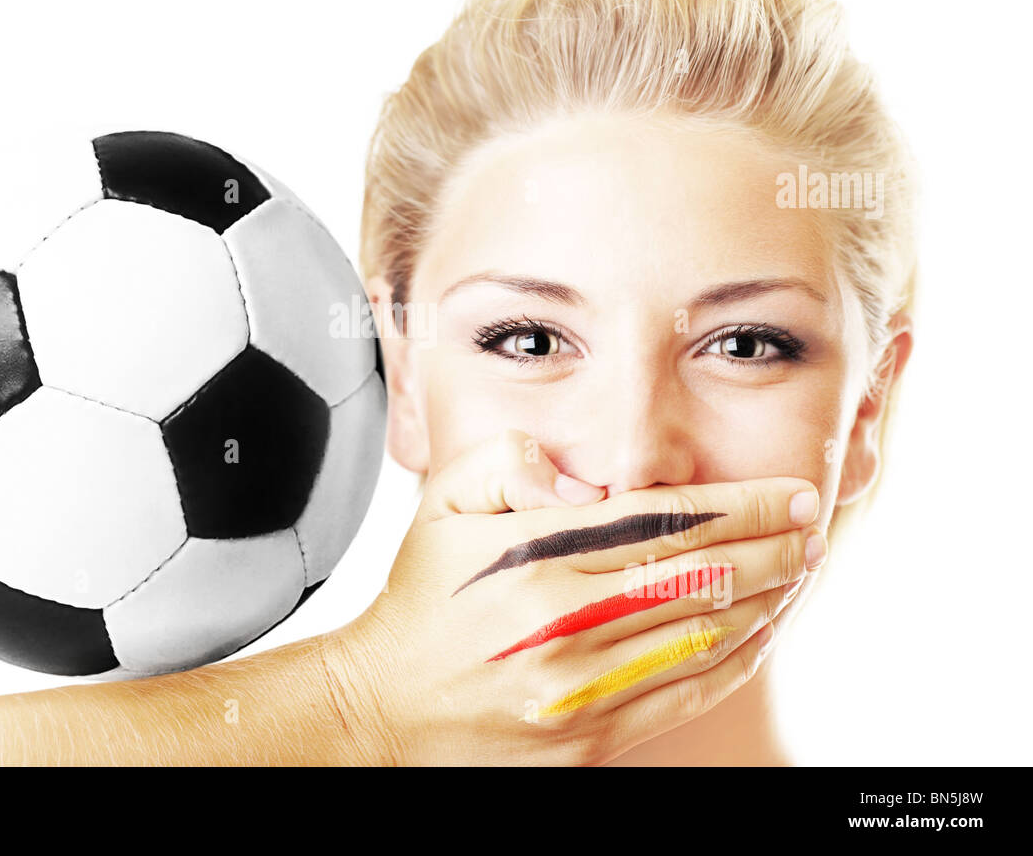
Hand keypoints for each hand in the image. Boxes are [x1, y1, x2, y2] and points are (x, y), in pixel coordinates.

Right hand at [325, 429, 821, 764]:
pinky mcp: (588, 737)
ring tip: (800, 569)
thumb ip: (508, 461)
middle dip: (773, 547)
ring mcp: (578, 687)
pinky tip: (759, 632)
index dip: (741, 506)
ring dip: (767, 600)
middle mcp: (562, 623)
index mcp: (531, 558)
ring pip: (703, 636)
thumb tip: (585, 478)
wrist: (384, 705)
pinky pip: (683, 695)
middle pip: (699, 577)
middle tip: (813, 524)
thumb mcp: (441, 504)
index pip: (664, 522)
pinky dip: (733, 662)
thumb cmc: (422, 596)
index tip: (790, 493)